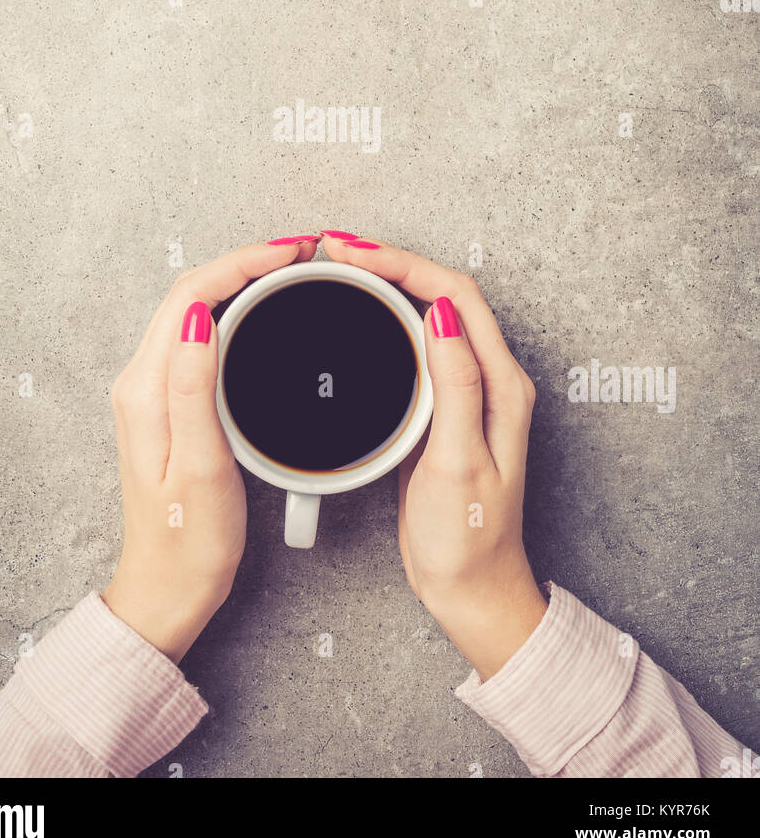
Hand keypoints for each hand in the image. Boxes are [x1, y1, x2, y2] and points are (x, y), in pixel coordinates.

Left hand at [103, 236, 319, 661]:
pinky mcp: (166, 403)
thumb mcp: (201, 468)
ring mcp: (151, 391)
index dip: (242, 262)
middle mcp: (141, 382)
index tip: (290, 251)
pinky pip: (198, 335)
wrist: (166, 590)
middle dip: (244, 260)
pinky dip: (233, 309)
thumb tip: (199, 317)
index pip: (191, 297)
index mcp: (146, 390)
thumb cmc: (188, 543)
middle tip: (300, 252)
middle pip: (190, 293)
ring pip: (193, 309)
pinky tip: (262, 311)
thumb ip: (195, 389)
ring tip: (288, 269)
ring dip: (239, 280)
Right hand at [320, 232, 547, 679]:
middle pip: (441, 292)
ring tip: (341, 267)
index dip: (403, 263)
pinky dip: (383, 317)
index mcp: (500, 384)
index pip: (454, 295)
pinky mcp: (441, 408)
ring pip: (426, 312)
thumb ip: (455, 385)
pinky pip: (414, 343)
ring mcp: (466, 391)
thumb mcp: (458, 462)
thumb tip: (440, 314)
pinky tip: (356, 316)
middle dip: (390, 260)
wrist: (471, 588)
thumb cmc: (467, 539)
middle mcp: (489, 378)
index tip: (354, 252)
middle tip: (336, 249)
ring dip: (386, 283)